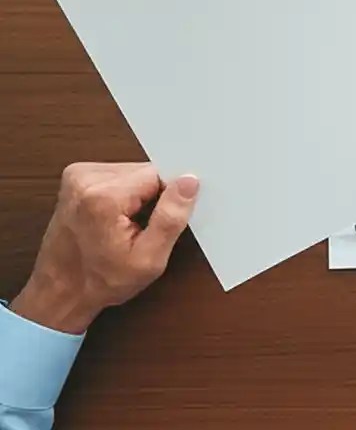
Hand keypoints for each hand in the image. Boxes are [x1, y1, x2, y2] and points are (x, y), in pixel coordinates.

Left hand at [10, 163, 199, 333]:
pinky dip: (124, 194)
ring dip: (138, 196)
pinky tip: (116, 218)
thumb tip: (189, 182)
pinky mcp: (76, 178)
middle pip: (145, 172)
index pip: (159, 175)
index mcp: (104, 196)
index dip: (169, 197)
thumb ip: (170, 218)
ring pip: (133, 173)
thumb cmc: (100, 281)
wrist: (59, 290)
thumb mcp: (148, 260)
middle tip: (142, 228)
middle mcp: (86, 179)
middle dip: (153, 197)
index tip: (159, 222)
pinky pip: (118, 176)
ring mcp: (77, 176)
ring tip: (126, 225)